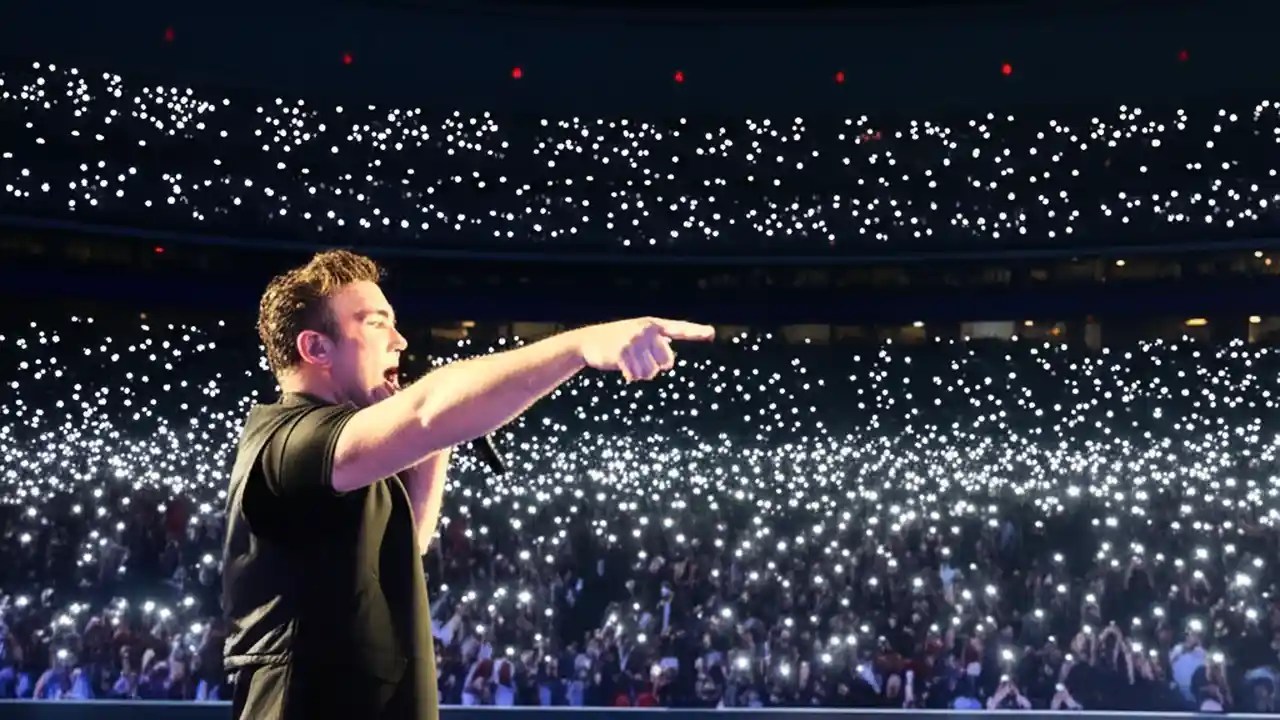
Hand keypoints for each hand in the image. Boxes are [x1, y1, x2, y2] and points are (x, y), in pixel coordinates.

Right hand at [576, 317, 714, 381]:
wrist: (588, 341)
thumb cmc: (616, 340)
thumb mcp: (637, 336)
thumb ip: (656, 342)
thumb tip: (668, 355)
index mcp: (653, 325)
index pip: (679, 329)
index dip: (696, 332)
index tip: (711, 333)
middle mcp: (646, 331)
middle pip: (666, 362)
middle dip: (654, 366)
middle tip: (637, 358)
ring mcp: (634, 341)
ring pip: (651, 372)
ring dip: (640, 373)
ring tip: (628, 361)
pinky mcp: (623, 353)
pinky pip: (636, 376)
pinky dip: (630, 377)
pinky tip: (621, 368)